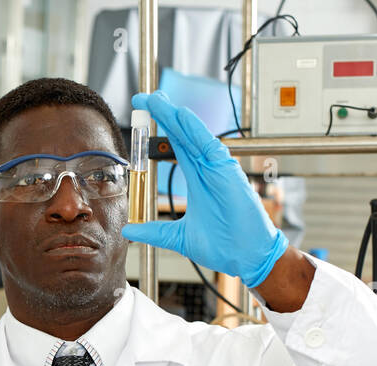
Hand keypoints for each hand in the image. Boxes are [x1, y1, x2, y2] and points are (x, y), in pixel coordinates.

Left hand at [121, 90, 287, 288]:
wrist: (246, 257)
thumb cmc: (223, 245)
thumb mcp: (178, 237)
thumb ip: (154, 231)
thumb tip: (129, 229)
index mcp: (198, 177)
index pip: (175, 145)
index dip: (160, 128)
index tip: (142, 114)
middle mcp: (208, 167)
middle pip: (182, 133)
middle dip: (164, 113)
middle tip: (144, 97)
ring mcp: (219, 168)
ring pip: (194, 135)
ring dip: (175, 116)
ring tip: (156, 100)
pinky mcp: (228, 172)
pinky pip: (209, 146)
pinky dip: (195, 130)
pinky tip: (180, 116)